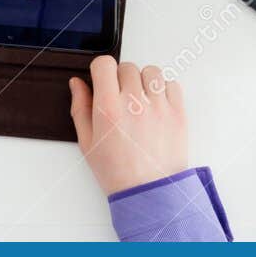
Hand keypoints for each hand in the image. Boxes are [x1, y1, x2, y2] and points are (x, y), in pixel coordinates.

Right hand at [70, 56, 190, 195]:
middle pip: (127, 67)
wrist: (148, 192)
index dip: (101, 70)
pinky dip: (163, 90)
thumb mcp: (87, 143)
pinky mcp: (178, 112)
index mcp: (108, 109)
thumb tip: (78, 84)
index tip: (102, 79)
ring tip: (140, 101)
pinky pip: (172, 84)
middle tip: (120, 98)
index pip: (105, 64)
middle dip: (121, 78)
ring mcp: (158, 106)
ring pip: (151, 71)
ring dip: (143, 81)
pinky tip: (155, 106)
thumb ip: (81, 108)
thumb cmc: (117, 172)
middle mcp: (134, 103)